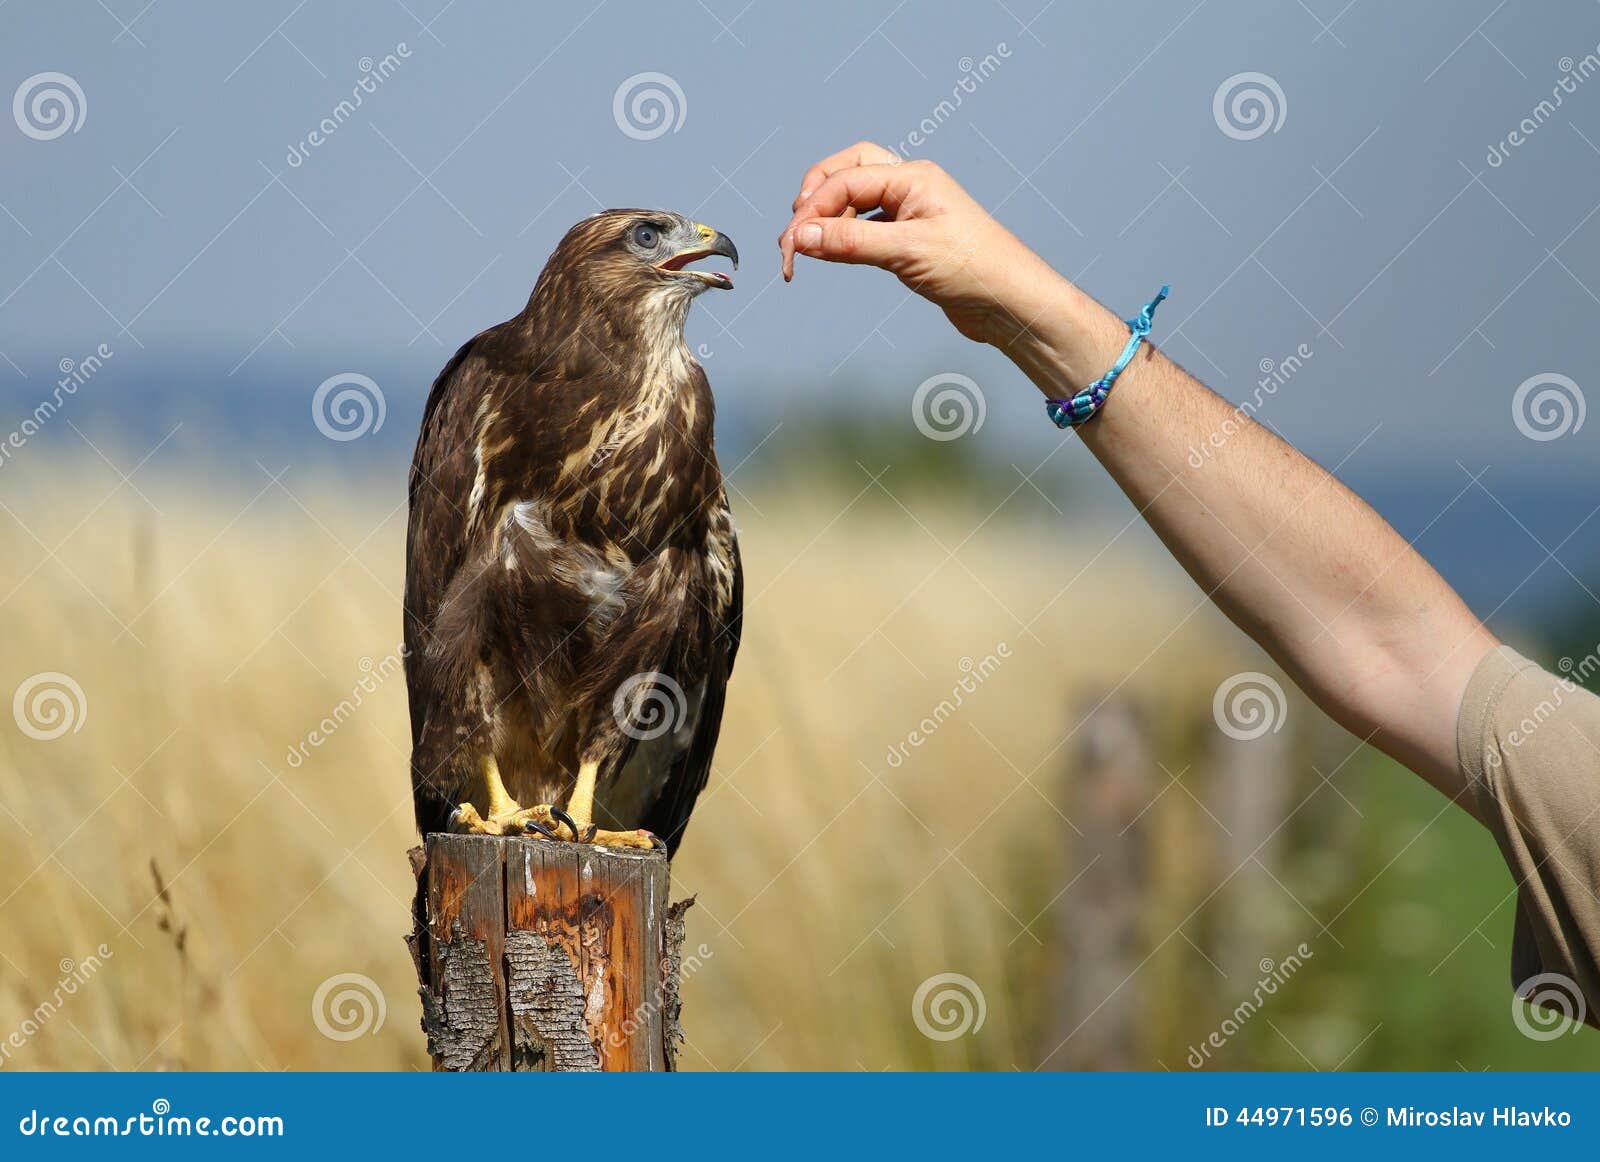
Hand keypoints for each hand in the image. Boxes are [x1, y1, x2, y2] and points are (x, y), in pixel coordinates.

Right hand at [778, 141, 1068, 346]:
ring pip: (856, 198)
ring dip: (829, 217)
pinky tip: (835, 253)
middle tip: (795, 231)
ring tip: (808, 246)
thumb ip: (850, 242)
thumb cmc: (975, 269)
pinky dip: (844, 236)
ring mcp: (911, 211)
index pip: (845, 181)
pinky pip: (867, 225)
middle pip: (847, 171)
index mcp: (913, 177)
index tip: (791, 246)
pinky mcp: (911, 239)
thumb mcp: (906, 252)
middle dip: (816, 196)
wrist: (1009, 302)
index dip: (812, 211)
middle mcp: (911, 186)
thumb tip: (802, 236)